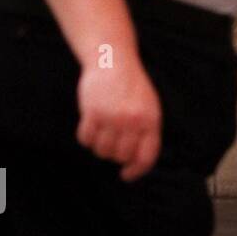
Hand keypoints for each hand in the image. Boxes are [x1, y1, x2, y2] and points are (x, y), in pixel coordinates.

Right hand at [76, 51, 161, 181]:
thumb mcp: (149, 107)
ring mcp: (111, 117)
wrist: (112, 61)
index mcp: (150, 121)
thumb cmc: (131, 85)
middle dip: (114, 155)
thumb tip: (137, 159)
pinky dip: (86, 138)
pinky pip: (86, 138)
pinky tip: (89, 128)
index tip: (126, 175)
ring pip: (102, 150)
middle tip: (110, 145)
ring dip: (99, 147)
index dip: (136, 171)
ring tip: (100, 135)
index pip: (145, 157)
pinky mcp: (92, 112)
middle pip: (120, 156)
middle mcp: (132, 122)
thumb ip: (146, 130)